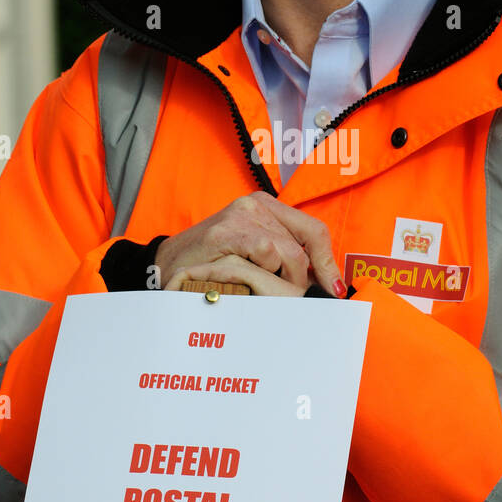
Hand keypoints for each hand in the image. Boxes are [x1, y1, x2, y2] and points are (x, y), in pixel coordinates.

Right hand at [153, 192, 345, 296]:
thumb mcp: (253, 255)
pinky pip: (266, 250)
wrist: (168, 268)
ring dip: (282, 279)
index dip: (327, 261)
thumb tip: (323, 279)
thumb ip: (283, 256)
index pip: (313, 231)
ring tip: (262, 289)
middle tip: (286, 296)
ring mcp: (240, 214)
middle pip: (303, 246)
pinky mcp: (227, 230)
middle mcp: (255, 205)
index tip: (334, 288)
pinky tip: (248, 277)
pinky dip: (264, 270)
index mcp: (266, 207)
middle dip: (301, 278)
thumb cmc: (212, 265)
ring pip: (288, 251)